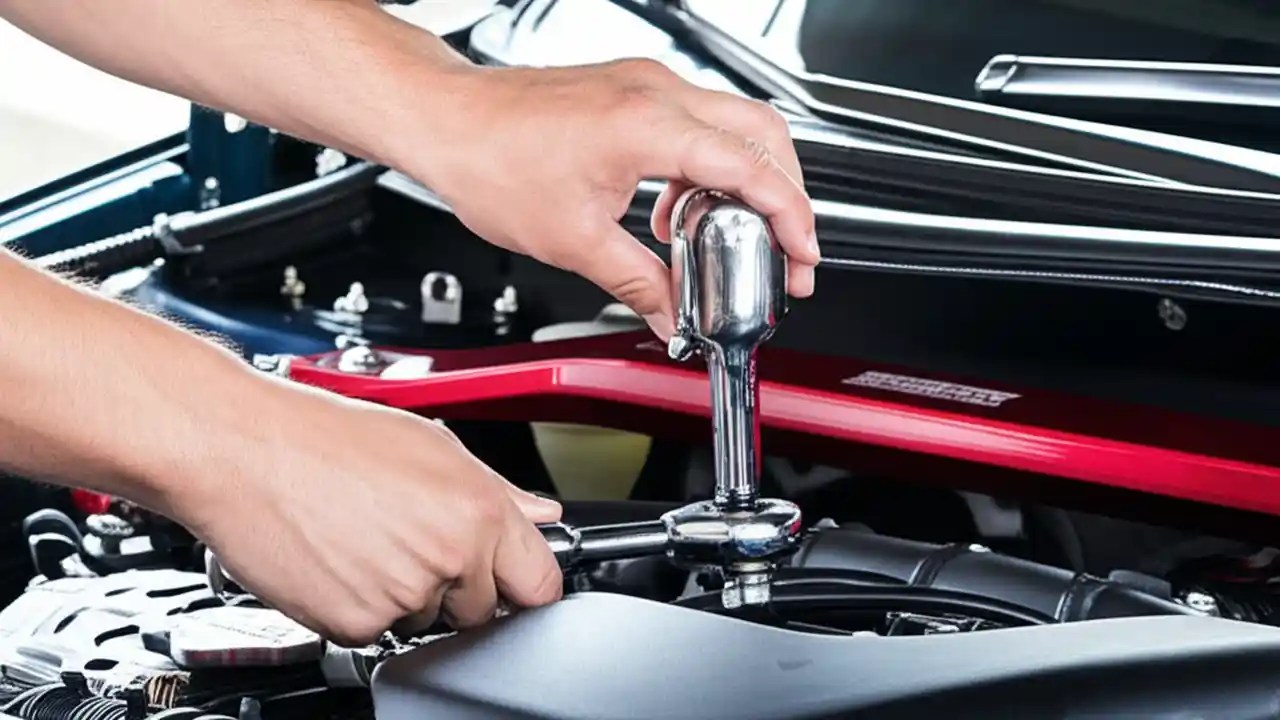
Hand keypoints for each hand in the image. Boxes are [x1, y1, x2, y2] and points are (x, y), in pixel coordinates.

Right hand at [173, 381, 563, 645]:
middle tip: (412, 539)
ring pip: (427, 619)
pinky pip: (376, 631)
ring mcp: (403, 596)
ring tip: (367, 537)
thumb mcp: (430, 444)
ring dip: (407, 593)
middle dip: (458, 585)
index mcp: (479, 510)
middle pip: (483, 608)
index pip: (540, 582)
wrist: (243, 451)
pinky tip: (342, 559)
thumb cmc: (328, 438)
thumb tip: (541, 513)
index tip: (514, 581)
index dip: (526, 582)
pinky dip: (360, 606)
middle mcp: (449, 556)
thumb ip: (497, 489)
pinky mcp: (355, 624)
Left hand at [413, 59, 819, 337]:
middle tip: (786, 247)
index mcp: (649, 126)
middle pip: (764, 133)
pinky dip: (706, 167)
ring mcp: (645, 84)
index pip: (753, 168)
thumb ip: (638, 284)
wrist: (446, 121)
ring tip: (728, 236)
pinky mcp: (630, 90)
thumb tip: (671, 316)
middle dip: (787, 193)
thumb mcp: (574, 242)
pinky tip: (678, 210)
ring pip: (734, 123)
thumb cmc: (490, 160)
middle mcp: (656, 92)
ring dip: (746, 180)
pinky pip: (695, 123)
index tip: (802, 255)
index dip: (791, 217)